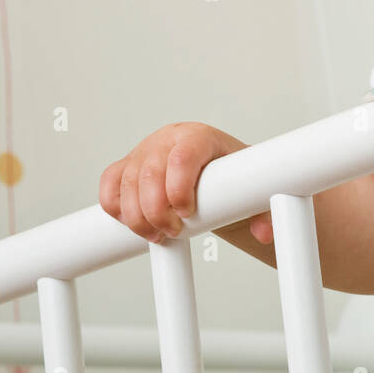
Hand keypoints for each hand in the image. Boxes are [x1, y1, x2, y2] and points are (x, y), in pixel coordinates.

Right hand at [98, 122, 253, 243]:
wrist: (216, 174)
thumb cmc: (234, 178)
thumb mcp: (253, 192)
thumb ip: (263, 214)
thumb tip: (263, 234)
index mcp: (200, 137)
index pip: (183, 156)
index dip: (180, 187)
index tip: (187, 214)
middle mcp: (169, 139)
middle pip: (150, 172)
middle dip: (156, 211)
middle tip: (172, 232)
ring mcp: (145, 150)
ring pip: (127, 182)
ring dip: (137, 216)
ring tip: (157, 235)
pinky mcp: (128, 164)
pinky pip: (110, 183)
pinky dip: (115, 206)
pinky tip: (131, 223)